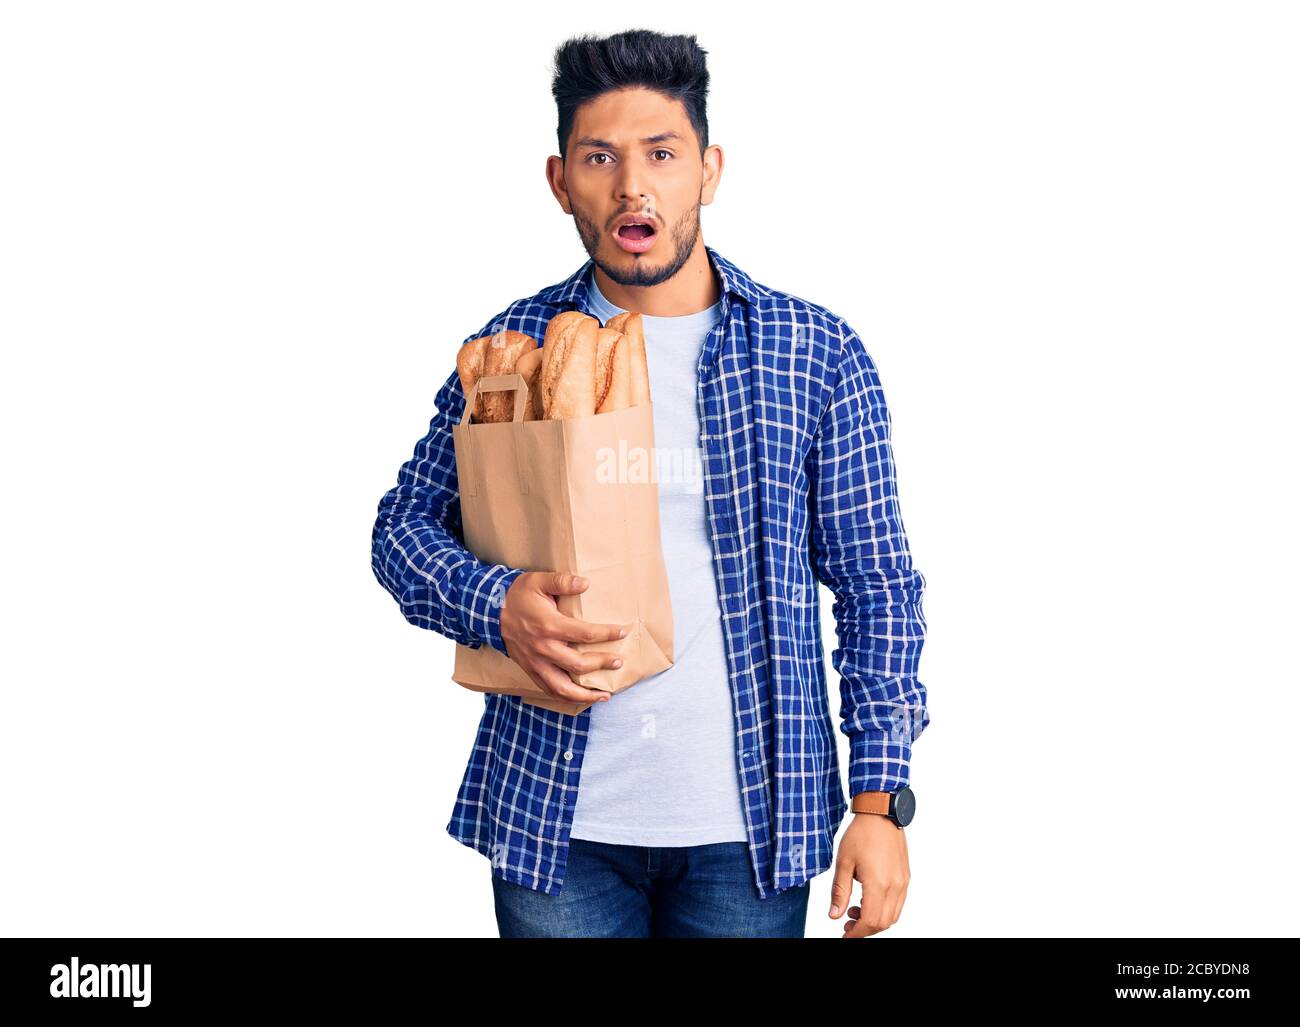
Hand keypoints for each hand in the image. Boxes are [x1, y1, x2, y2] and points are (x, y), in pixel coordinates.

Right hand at [499, 571, 626, 704]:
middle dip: (602, 664)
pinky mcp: (531, 670)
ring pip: (563, 687)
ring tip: (605, 695)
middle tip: (618, 662)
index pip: (585, 634)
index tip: (622, 632)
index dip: (607, 634)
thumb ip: (562, 581)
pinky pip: (550, 690)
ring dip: (585, 694)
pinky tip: (581, 697)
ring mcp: (536, 663)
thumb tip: (585, 583)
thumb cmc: (518, 596)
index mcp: (549, 626)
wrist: (490, 612)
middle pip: (579, 664)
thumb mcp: (538, 581)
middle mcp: (543, 648)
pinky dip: (567, 697)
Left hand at [828, 813, 909, 937]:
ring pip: (893, 916)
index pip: (870, 921)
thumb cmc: (861, 834)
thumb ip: (839, 891)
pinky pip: (898, 903)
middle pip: (883, 923)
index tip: (844, 934)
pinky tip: (868, 901)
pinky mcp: (905, 877)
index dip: (856, 933)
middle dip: (865, 929)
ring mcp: (903, 882)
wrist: (880, 813)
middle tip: (847, 924)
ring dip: (875, 921)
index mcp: (878, 883)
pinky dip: (884, 910)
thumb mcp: (843, 862)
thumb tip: (834, 915)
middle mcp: (895, 885)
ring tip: (855, 911)